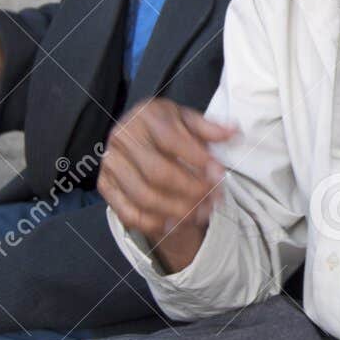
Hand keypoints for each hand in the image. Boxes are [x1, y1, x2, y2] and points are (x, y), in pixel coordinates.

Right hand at [97, 98, 236, 271]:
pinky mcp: (106, 187)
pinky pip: (128, 213)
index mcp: (145, 115)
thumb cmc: (164, 127)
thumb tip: (234, 132)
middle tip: (214, 199)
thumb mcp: (187, 119)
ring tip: (202, 213)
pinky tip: (177, 223)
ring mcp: (110, 164)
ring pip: (144, 197)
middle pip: (157, 172)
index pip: (171, 140)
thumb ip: (209, 128)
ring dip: (177, 210)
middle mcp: (122, 138)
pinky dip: (155, 224)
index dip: (197, 159)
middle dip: (191, 190)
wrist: (135, 134)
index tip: (219, 174)